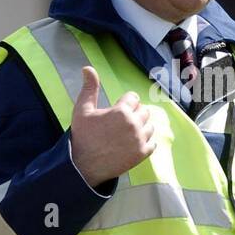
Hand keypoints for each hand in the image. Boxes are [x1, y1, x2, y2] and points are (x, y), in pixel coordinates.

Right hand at [70, 66, 154, 187]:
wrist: (83, 166)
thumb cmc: (82, 136)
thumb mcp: (82, 110)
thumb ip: (89, 88)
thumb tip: (88, 68)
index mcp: (121, 111)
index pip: (133, 98)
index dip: (124, 102)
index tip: (116, 110)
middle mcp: (134, 124)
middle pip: (144, 110)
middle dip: (134, 113)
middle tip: (121, 122)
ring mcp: (139, 140)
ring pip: (150, 126)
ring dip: (141, 126)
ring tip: (127, 132)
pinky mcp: (142, 154)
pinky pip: (153, 142)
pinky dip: (146, 141)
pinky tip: (134, 142)